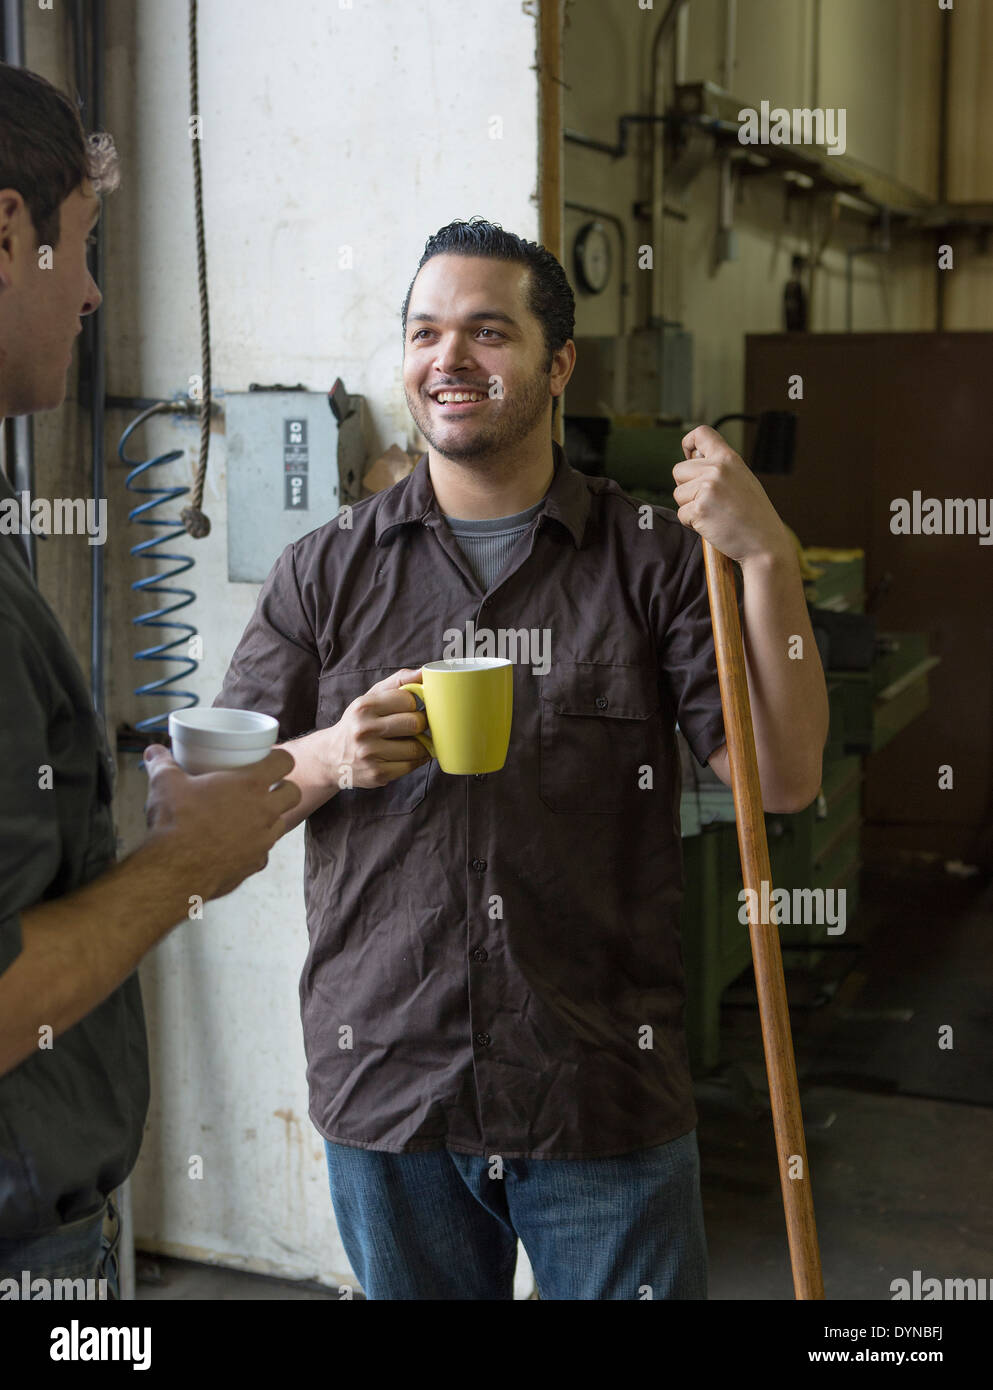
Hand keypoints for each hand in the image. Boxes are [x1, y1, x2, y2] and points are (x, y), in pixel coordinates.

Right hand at [142, 745, 300, 899]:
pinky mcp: (255, 863)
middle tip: (267, 789)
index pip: (284, 761)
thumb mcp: (165, 783)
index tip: (271, 760)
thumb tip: (153, 751)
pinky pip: (263, 852)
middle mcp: (264, 811)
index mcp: (249, 784)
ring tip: (251, 817)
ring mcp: (263, 839)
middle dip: (284, 789)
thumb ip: (162, 763)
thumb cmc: (175, 821)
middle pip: (293, 793)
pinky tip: (237, 846)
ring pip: (281, 824)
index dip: (281, 759)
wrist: (174, 870)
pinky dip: (255, 847)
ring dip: (271, 818)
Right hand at [334, 668, 431, 789]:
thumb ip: (398, 682)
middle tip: (415, 725)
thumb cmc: (359, 723)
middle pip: (415, 723)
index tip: (411, 708)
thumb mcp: (371, 698)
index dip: (415, 704)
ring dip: (421, 744)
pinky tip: (407, 755)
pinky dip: (416, 760)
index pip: (408, 700)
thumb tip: (423, 672)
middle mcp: (364, 730)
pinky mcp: (378, 774)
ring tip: (412, 741)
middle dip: (421, 724)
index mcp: (364, 706)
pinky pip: (412, 766)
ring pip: (417, 747)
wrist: (331, 757)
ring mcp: (370, 754)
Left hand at [672, 424, 791, 565]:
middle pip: (679, 470)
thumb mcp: (742, 479)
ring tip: (714, 513)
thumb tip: (692, 457)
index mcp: (729, 458)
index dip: (689, 443)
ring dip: (689, 506)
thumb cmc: (754, 515)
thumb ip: (720, 468)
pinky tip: (712, 525)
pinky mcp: (699, 510)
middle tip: (709, 501)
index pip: (701, 434)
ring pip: (678, 494)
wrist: (764, 543)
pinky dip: (692, 523)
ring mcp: (707, 489)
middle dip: (687, 487)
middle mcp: (717, 469)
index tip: (690, 456)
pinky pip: (681, 514)